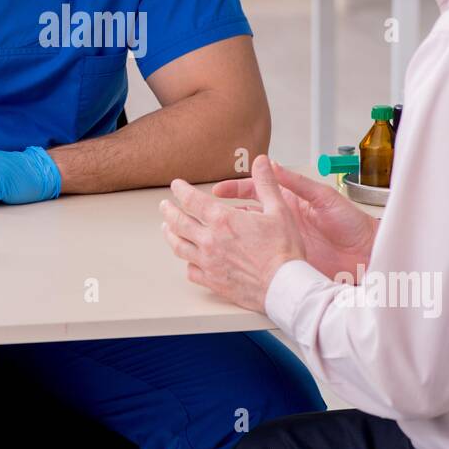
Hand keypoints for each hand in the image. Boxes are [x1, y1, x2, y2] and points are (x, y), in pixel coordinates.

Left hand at [159, 155, 305, 312]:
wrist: (284, 286)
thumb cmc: (283, 251)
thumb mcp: (279, 210)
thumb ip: (266, 183)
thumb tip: (261, 161)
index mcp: (223, 220)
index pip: (191, 200)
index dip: (180, 190)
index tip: (176, 186)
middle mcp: (210, 240)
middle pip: (178, 222)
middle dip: (168, 211)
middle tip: (164, 206)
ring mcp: (208, 262)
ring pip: (179, 247)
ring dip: (170, 235)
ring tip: (167, 229)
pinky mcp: (213, 281)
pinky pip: (191, 271)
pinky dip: (187, 263)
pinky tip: (189, 260)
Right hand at [212, 157, 378, 281]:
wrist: (366, 253)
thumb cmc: (350, 224)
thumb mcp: (323, 198)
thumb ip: (297, 182)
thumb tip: (273, 165)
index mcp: (289, 203)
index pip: (254, 192)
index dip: (235, 189)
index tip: (217, 189)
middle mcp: (282, 222)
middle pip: (245, 214)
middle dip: (223, 211)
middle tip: (202, 209)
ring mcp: (282, 242)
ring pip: (247, 237)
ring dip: (229, 235)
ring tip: (208, 234)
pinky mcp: (286, 260)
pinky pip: (259, 258)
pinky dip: (243, 258)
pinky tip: (229, 258)